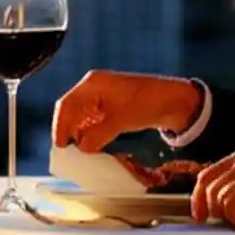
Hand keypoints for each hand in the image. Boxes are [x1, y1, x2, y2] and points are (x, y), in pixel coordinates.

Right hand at [52, 70, 201, 151]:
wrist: (174, 101)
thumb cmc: (146, 103)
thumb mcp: (120, 120)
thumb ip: (98, 135)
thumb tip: (83, 148)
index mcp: (93, 84)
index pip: (67, 104)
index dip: (60, 125)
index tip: (60, 146)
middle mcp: (95, 87)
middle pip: (72, 109)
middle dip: (68, 130)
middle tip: (67, 151)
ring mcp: (103, 96)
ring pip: (82, 115)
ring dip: (79, 132)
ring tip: (79, 151)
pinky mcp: (112, 105)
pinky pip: (94, 119)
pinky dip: (90, 131)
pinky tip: (91, 144)